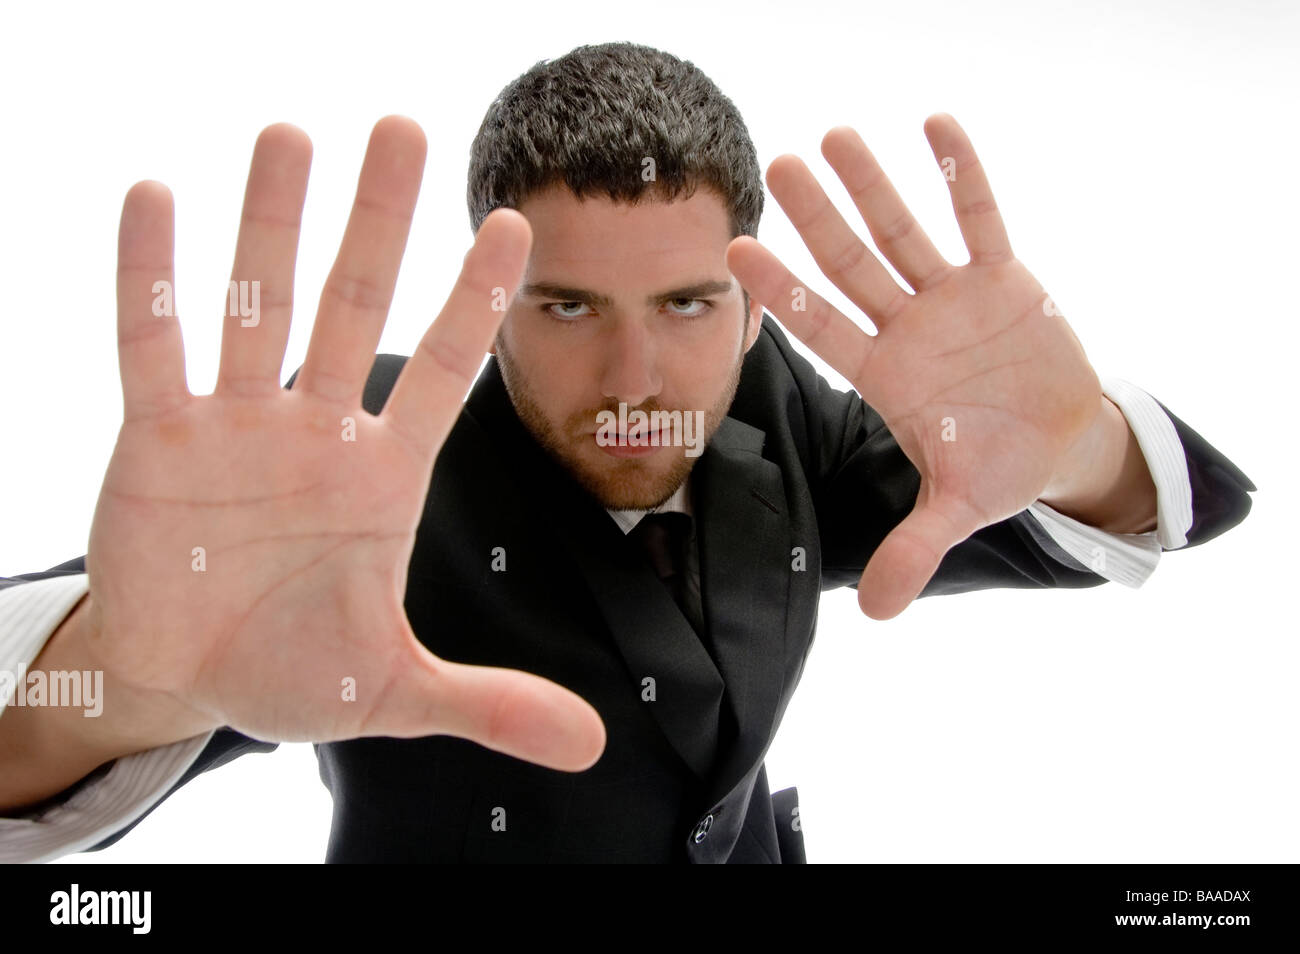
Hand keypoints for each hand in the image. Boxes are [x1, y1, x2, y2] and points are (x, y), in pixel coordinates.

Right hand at [85, 117, 604, 767]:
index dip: (478, 303)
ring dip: (272, 224)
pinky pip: (156, 345)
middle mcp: (317, 430)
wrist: (192, 679)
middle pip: (356, 309)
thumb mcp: (396, 692)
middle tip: (402, 129)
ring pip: (260, 306)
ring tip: (291, 133)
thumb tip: (593, 745)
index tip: (515, 227)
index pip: (446, 372)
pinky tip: (158, 198)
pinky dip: (153, 279)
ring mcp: (238, 424)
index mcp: (384, 477)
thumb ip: (491, 702)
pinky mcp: (158, 436)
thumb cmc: (293, 669)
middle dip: (379, 224)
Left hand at [727, 114, 1104, 620]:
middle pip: (855, 266)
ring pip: (905, 232)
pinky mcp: (1006, 277)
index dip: (784, 294)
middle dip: (820, 221)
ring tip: (836, 134)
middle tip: (777, 167)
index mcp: (885, 376)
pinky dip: (964, 176)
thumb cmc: (996, 469)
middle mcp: (908, 327)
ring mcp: (953, 297)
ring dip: (876, 186)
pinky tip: (937, 125)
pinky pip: (982, 218)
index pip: (823, 328)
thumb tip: (878, 618)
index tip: (737, 255)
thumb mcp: (958, 509)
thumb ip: (914, 548)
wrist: (1059, 442)